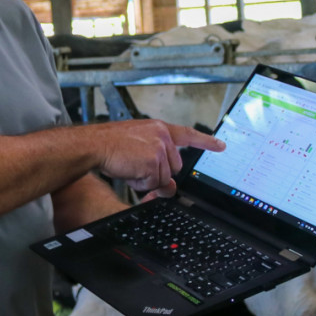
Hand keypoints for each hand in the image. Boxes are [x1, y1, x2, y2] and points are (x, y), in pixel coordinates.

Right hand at [95, 120, 224, 192]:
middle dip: (158, 174)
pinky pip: (153, 183)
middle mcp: (162, 136)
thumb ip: (157, 162)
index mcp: (158, 128)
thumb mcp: (138, 149)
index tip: (221, 145)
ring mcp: (159, 148)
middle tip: (136, 168)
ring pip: (163, 178)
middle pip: (174, 167)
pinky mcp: (153, 161)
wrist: (94, 145)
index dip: (206, 141)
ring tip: (129, 167)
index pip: (187, 134)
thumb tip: (170, 187)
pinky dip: (140, 184)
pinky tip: (129, 171)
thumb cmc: (110, 145)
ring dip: (147, 180)